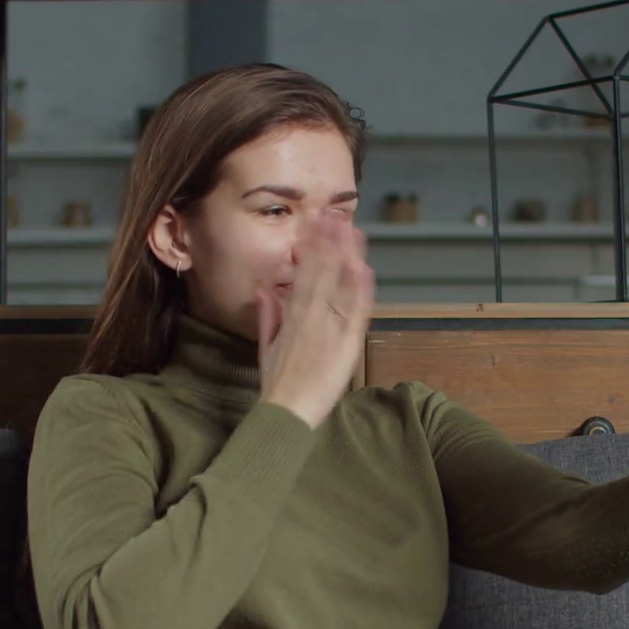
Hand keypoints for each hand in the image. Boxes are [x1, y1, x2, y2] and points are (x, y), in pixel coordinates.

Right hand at [258, 215, 375, 428]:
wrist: (286, 413)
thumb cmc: (277, 385)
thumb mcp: (265, 348)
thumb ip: (268, 317)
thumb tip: (265, 291)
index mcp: (292, 317)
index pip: (303, 276)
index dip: (311, 249)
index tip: (314, 226)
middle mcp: (310, 317)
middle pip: (321, 273)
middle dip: (328, 243)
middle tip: (335, 215)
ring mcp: (329, 329)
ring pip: (338, 286)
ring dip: (345, 257)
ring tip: (352, 230)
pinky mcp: (346, 345)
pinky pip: (355, 313)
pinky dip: (359, 290)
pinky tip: (364, 268)